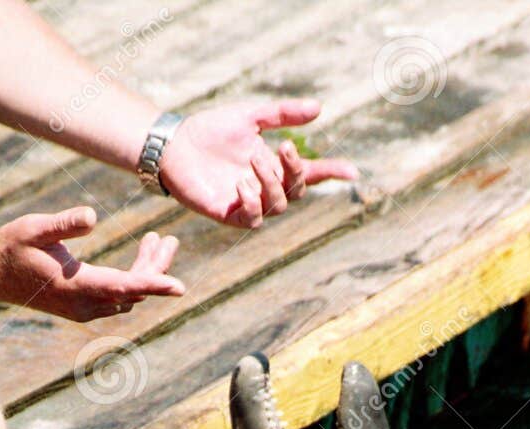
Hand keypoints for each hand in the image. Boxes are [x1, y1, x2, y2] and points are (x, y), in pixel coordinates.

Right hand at [0, 208, 182, 320]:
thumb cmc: (12, 246)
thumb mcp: (36, 228)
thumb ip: (65, 223)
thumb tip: (93, 217)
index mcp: (76, 286)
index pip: (125, 287)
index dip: (154, 284)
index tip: (180, 287)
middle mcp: (83, 305)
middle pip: (133, 292)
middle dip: (156, 268)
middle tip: (171, 240)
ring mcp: (83, 310)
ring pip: (128, 297)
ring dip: (146, 273)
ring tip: (158, 242)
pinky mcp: (82, 308)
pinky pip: (118, 299)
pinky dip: (133, 281)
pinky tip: (140, 259)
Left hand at [158, 100, 356, 228]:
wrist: (176, 144)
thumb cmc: (211, 131)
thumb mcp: (251, 116)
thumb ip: (283, 114)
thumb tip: (319, 108)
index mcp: (274, 165)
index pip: (310, 173)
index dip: (332, 173)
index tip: (353, 171)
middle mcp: (266, 187)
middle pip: (297, 190)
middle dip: (295, 170)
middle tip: (282, 146)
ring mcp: (250, 204)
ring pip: (279, 206)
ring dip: (272, 182)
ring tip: (254, 160)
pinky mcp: (231, 215)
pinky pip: (255, 219)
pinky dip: (253, 201)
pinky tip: (241, 182)